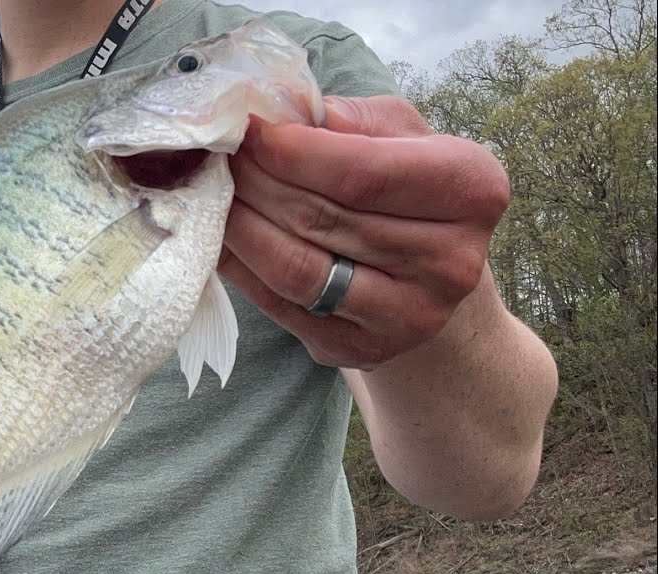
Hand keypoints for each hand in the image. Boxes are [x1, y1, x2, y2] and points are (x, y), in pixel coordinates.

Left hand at [218, 95, 510, 369]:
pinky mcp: (357, 350)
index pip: (363, 173)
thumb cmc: (406, 190)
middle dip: (256, 181)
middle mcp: (451, 262)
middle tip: (217, 156)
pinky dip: (240, 266)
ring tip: (212, 192)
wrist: (428, 278)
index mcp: (471, 189)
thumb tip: (278, 112)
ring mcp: (405, 316)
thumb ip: (348, 120)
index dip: (293, 152)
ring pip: (295, 267)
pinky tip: (220, 236)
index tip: (247, 129)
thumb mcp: (399, 136)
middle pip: (322, 218)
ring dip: (239, 225)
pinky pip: (278, 305)